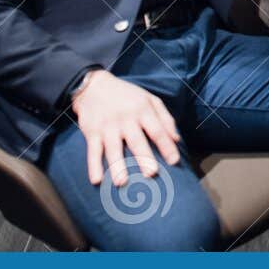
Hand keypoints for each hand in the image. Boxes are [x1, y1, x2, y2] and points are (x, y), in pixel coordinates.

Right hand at [70, 70, 180, 185]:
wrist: (94, 86)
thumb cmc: (127, 96)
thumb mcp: (149, 99)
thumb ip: (165, 118)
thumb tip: (177, 139)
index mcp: (142, 110)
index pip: (157, 130)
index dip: (166, 145)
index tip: (174, 161)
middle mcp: (126, 119)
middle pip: (136, 141)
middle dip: (144, 157)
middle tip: (151, 174)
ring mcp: (107, 127)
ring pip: (113, 148)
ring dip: (117, 166)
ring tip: (122, 182)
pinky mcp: (91, 132)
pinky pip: (93, 151)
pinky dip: (93, 165)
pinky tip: (96, 180)